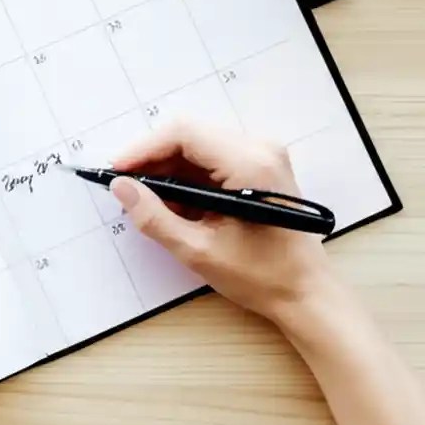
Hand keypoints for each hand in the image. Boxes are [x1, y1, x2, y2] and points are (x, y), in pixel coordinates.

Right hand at [109, 120, 334, 324]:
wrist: (306, 291)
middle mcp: (260, 148)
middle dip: (153, 160)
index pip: (184, 134)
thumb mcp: (198, 250)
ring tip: (148, 201)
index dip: (144, 149)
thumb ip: (155, 217)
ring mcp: (263, 154)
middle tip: (127, 188)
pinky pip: (213, 158)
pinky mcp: (261, 165)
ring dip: (169, 169)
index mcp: (250, 164)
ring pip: (198, 146)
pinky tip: (174, 203)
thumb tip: (121, 188)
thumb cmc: (262, 276)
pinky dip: (187, 176)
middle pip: (190, 135)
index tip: (117, 172)